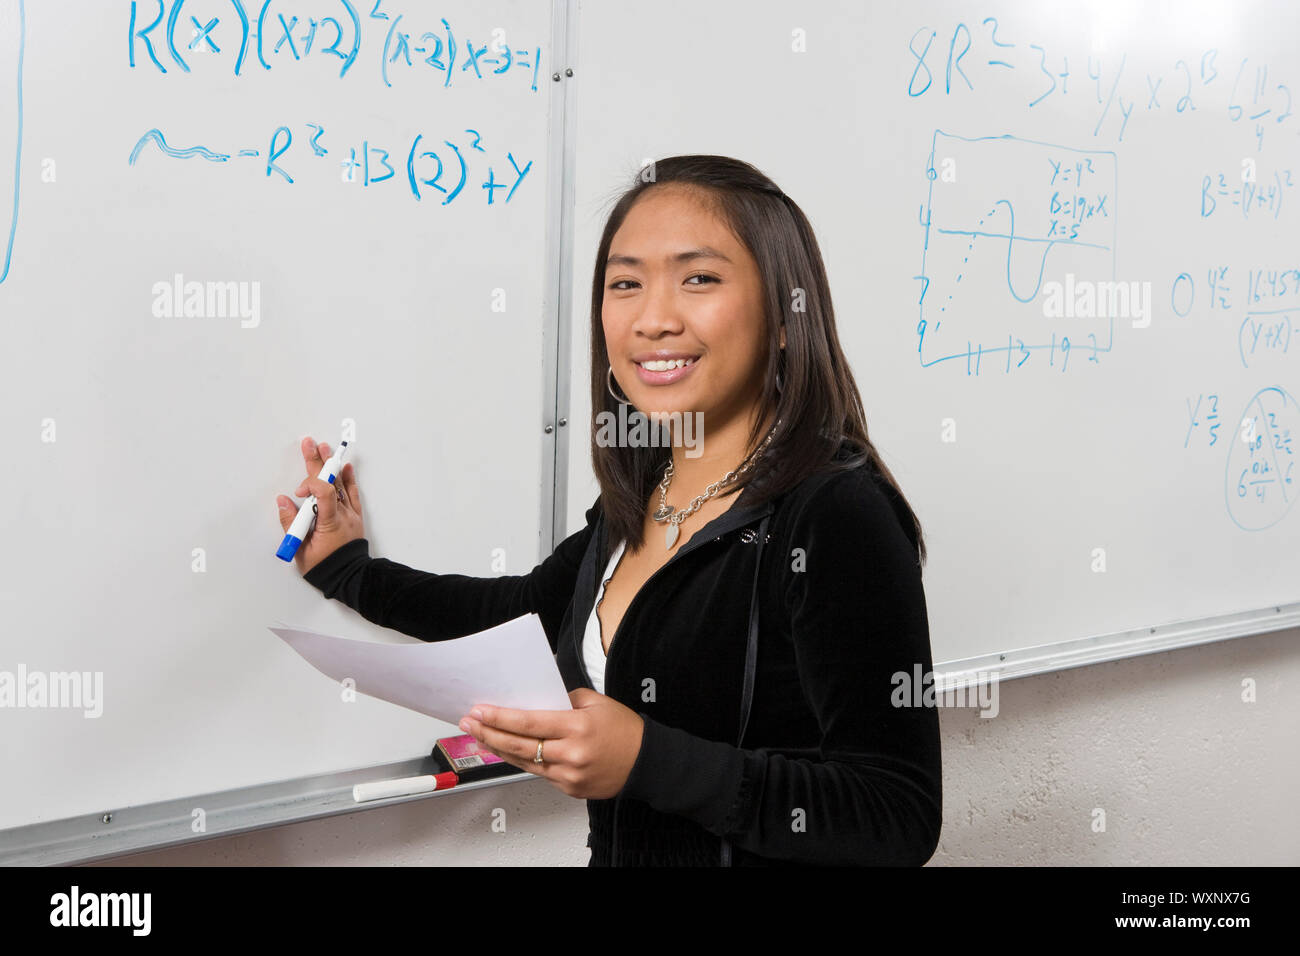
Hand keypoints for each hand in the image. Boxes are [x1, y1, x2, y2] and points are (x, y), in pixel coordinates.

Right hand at [276, 436, 365, 574]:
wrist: (350, 577)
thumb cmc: (325, 568)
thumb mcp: (301, 550)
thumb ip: (291, 524)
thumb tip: (283, 502)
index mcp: (330, 522)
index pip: (324, 493)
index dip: (310, 486)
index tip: (297, 494)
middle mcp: (343, 514)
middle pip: (330, 482)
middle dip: (317, 461)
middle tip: (309, 444)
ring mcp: (350, 514)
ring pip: (340, 485)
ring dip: (330, 466)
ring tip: (323, 448)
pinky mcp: (354, 516)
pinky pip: (351, 494)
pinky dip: (347, 480)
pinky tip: (345, 467)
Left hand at [458, 689, 644, 799]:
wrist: (646, 762)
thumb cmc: (624, 730)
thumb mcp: (597, 702)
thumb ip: (565, 699)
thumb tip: (536, 701)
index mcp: (577, 727)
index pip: (528, 723)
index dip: (500, 717)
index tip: (480, 711)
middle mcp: (571, 754)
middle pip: (518, 746)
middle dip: (489, 733)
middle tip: (469, 723)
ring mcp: (569, 775)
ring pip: (523, 763)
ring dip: (498, 749)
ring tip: (481, 736)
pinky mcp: (569, 789)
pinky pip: (539, 773)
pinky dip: (522, 761)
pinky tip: (508, 751)